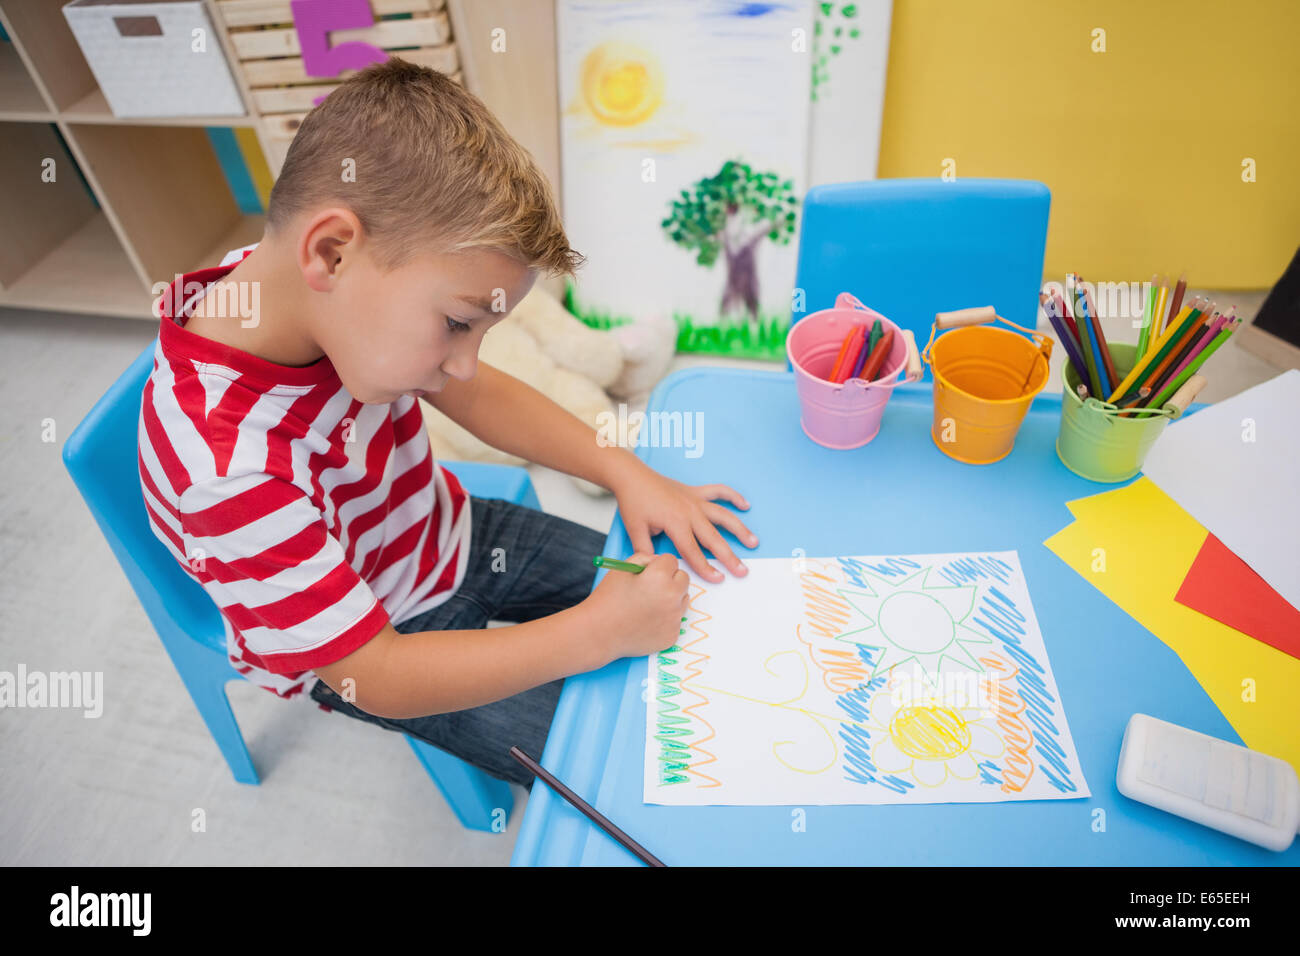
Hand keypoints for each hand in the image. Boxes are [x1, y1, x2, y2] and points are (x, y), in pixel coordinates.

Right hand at [582, 553, 689, 661]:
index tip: (648, 573)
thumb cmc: (608, 599)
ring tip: (647, 605)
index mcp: (660, 577)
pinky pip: (676, 620)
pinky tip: (647, 621)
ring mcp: (674, 618)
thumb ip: (644, 559)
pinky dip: (665, 619)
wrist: (599, 634)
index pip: (672, 561)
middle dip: (670, 579)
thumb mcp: (622, 569)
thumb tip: (660, 561)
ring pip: (683, 600)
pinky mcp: (672, 635)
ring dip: (671, 598)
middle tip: (651, 587)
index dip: (659, 565)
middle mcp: (672, 597)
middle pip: (683, 579)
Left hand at [611, 466, 757, 582]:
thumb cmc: (633, 503)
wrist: (632, 476)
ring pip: (723, 515)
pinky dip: (733, 496)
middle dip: (729, 556)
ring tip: (753, 541)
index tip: (718, 579)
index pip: (693, 551)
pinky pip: (719, 491)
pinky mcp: (696, 491)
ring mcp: (695, 500)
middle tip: (743, 570)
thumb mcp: (635, 530)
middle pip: (713, 538)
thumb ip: (645, 552)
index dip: (705, 567)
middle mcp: (690, 512)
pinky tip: (746, 505)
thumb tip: (654, 568)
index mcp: (675, 523)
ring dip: (739, 528)